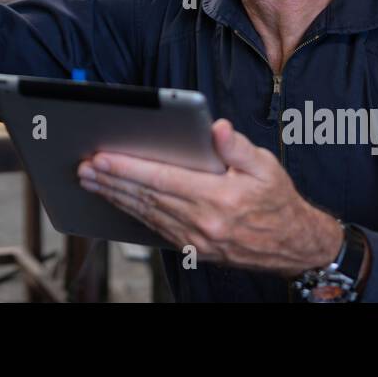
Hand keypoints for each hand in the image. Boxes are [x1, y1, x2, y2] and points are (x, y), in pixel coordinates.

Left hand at [77, 118, 343, 276]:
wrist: (294, 246)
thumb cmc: (278, 201)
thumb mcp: (266, 167)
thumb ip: (237, 147)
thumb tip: (216, 128)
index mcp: (219, 198)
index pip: (162, 180)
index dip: (128, 168)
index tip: (102, 158)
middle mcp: (203, 222)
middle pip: (146, 197)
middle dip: (111, 181)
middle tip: (83, 167)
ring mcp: (196, 239)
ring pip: (146, 213)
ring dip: (115, 197)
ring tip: (90, 181)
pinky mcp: (194, 248)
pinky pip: (156, 228)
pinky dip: (133, 213)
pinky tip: (117, 201)